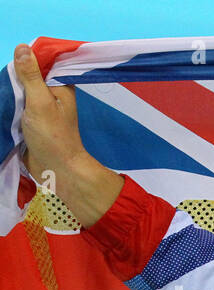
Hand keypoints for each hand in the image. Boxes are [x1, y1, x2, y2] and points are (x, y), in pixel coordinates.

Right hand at [11, 42, 121, 225]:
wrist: (57, 170)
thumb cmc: (53, 136)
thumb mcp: (40, 102)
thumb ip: (31, 76)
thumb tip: (23, 47)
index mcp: (60, 86)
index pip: (43, 61)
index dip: (27, 57)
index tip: (14, 62)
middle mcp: (51, 94)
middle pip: (28, 74)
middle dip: (14, 75)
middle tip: (5, 81)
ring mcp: (40, 107)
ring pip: (20, 89)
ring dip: (10, 90)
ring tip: (4, 92)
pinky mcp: (30, 119)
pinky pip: (17, 104)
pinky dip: (9, 102)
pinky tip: (3, 100)